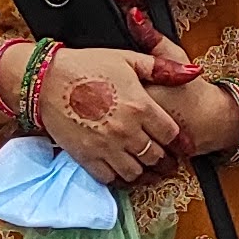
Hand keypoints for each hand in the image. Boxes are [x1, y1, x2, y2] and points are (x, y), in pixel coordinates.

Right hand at [33, 47, 190, 182]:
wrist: (45, 81)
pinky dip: (120, 179)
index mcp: (141, 106)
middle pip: (156, 156)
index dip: (178, 140)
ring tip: (147, 167)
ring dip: (144, 170)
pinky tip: (123, 171)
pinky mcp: (86, 158)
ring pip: (136, 172)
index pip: (171, 134)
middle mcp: (127, 131)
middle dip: (164, 158)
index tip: (180, 144)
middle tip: (167, 160)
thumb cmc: (86, 65)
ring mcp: (106, 147)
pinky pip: (111, 179)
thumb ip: (163, 68)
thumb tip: (192, 73)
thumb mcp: (128, 59)